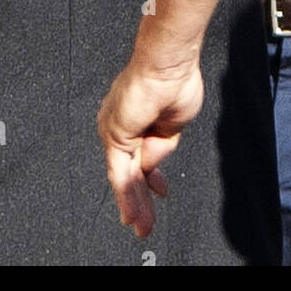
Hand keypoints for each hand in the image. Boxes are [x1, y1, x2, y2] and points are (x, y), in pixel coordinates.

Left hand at [97, 60, 203, 239]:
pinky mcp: (114, 136)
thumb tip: (150, 164)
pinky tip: (132, 213)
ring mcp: (115, 130)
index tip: (161, 191)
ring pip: (123, 176)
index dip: (150, 177)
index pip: (138, 156)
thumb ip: (160, 146)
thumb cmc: (176, 81)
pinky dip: (126, 194)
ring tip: (141, 226)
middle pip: (128, 170)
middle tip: (145, 221)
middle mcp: (120, 124)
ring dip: (134, 203)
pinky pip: (119, 172)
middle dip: (140, 197)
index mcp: (135, 118)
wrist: (168, 65)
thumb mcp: (174, 126)